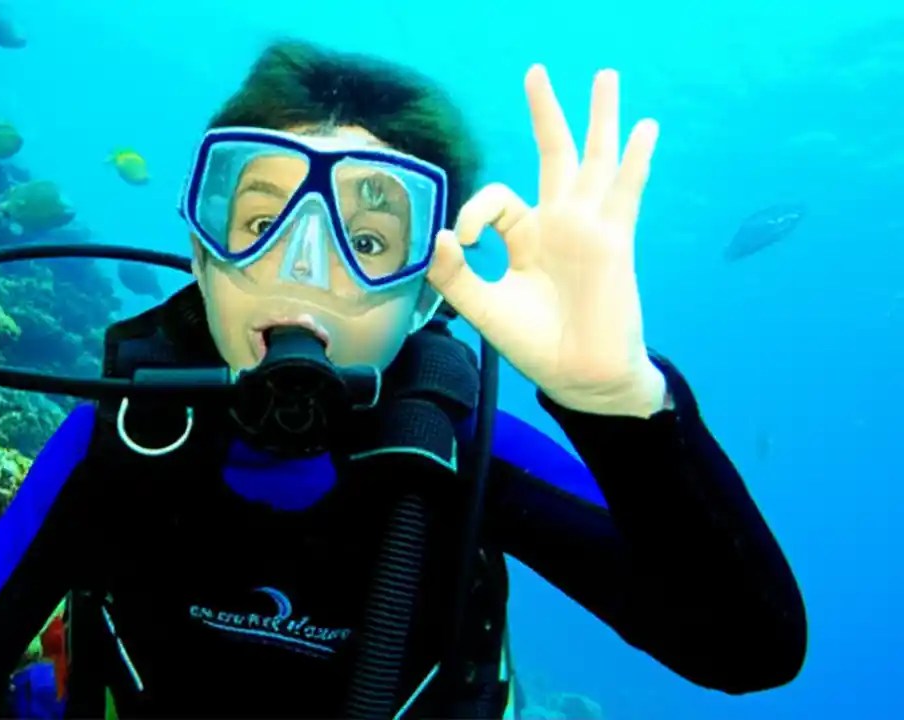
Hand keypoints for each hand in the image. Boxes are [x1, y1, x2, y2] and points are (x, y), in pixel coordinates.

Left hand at [428, 65, 666, 416]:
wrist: (578, 377)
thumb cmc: (535, 344)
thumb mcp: (483, 307)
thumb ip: (455, 274)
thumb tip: (440, 235)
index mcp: (526, 237)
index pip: (497, 199)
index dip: (473, 211)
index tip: (462, 243)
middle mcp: (559, 224)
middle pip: (553, 155)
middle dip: (546, 113)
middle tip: (535, 71)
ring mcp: (589, 229)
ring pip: (594, 161)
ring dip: (601, 118)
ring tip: (606, 76)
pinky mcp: (613, 242)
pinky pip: (625, 193)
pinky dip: (634, 161)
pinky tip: (644, 129)